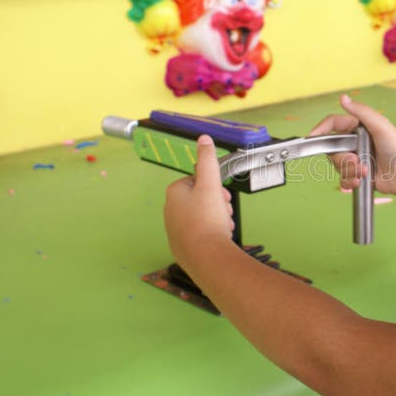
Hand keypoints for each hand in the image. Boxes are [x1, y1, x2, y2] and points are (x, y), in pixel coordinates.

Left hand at [164, 135, 235, 266]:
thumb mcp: (210, 183)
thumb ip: (207, 160)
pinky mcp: (182, 246)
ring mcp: (175, 230)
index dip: (214, 186)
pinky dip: (212, 233)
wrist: (205, 256)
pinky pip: (200, 233)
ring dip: (217, 218)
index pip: (196, 180)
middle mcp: (170, 210)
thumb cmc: (206, 219)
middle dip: (217, 204)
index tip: (223, 194)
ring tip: (224, 226)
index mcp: (174, 193)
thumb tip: (204, 139)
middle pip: (200, 198)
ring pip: (202, 216)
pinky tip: (220, 237)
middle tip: (225, 211)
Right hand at [309, 95, 395, 196]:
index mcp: (358, 128)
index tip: (311, 138)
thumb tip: (343, 98)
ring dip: (349, 171)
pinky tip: (361, 180)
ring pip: (338, 166)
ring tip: (365, 171)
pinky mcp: (357, 174)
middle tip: (357, 161)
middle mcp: (355, 143)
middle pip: (333, 150)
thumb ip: (360, 111)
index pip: (332, 125)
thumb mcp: (380, 125)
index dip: (320, 130)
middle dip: (343, 159)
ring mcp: (356, 159)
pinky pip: (343, 179)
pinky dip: (350, 181)